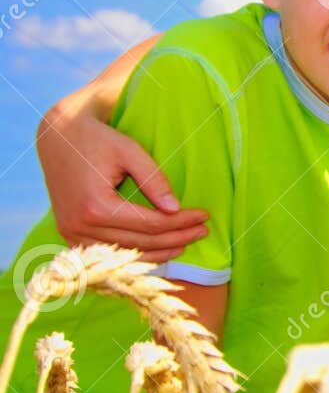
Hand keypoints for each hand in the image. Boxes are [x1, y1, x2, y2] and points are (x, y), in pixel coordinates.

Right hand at [37, 104, 207, 260]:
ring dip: (159, 252)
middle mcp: (80, 226)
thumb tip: (175, 209)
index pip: (150, 224)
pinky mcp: (70, 234)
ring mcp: (72, 234)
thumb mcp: (130, 152)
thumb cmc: (98, 140)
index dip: (181, 223)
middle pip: (141, 243)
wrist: (59, 138)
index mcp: (95, 206)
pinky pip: (109, 252)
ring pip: (126, 254)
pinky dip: (135, 254)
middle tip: (202, 231)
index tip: (204, 216)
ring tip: (186, 243)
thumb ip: (153, 180)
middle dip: (176, 238)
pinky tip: (158, 250)